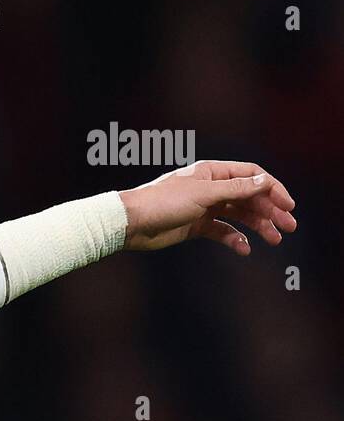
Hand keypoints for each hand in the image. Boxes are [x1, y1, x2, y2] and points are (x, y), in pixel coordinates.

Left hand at [118, 160, 296, 254]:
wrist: (132, 223)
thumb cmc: (163, 202)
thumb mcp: (204, 193)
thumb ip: (236, 189)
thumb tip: (265, 182)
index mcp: (212, 172)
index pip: (251, 176)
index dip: (272, 189)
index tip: (288, 206)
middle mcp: (210, 187)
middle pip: (248, 197)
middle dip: (270, 211)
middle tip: (288, 227)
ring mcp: (204, 208)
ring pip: (239, 215)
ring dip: (257, 226)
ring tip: (274, 240)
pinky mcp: (196, 226)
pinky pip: (222, 231)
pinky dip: (235, 239)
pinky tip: (244, 248)